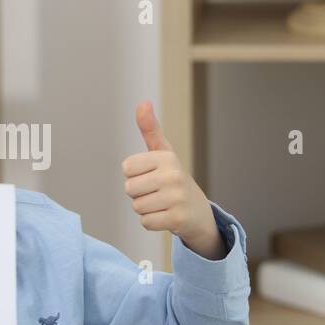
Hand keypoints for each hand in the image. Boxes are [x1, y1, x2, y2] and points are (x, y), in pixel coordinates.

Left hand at [121, 100, 223, 259]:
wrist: (198, 211)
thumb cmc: (173, 179)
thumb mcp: (163, 153)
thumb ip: (150, 129)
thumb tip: (143, 102)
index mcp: (166, 157)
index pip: (127, 168)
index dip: (134, 175)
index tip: (151, 175)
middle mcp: (173, 175)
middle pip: (129, 189)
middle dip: (139, 194)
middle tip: (157, 192)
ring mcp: (177, 198)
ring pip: (137, 207)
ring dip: (145, 208)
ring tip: (162, 203)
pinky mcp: (177, 219)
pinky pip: (145, 222)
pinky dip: (152, 222)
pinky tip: (166, 216)